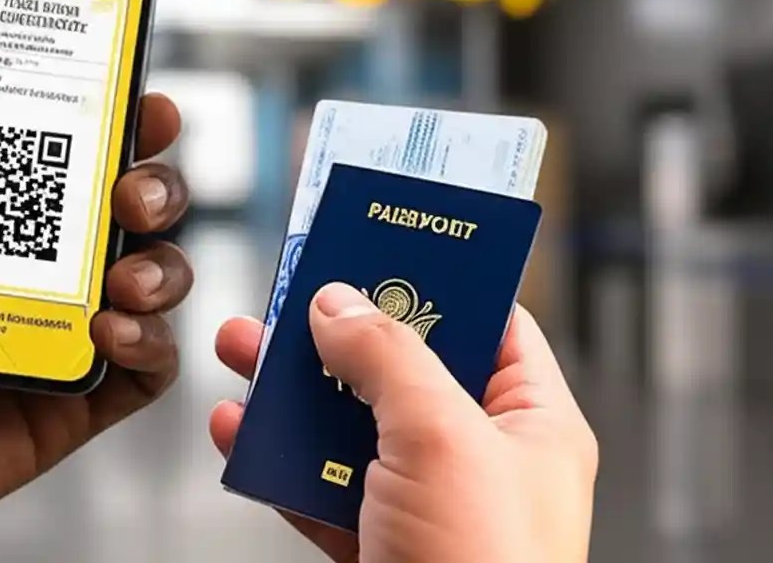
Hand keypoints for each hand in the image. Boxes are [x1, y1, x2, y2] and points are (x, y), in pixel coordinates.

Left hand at [0, 0, 192, 561]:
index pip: (78, 150)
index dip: (124, 116)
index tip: (141, 93)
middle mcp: (44, 264)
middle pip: (140, 205)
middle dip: (160, 183)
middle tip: (131, 186)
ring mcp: (67, 331)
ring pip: (161, 277)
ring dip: (163, 264)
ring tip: (120, 276)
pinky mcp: (81, 398)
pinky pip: (149, 365)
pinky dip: (149, 342)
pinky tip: (106, 331)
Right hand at [210, 283, 596, 562]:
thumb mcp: (441, 437)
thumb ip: (390, 357)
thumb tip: (340, 303)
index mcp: (533, 424)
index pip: (492, 322)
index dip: (436, 276)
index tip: (380, 242)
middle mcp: (483, 461)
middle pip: (406, 370)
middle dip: (338, 332)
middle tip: (289, 293)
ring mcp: (428, 508)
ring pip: (353, 429)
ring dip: (294, 393)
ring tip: (243, 352)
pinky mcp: (380, 551)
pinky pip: (322, 492)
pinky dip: (279, 464)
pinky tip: (239, 435)